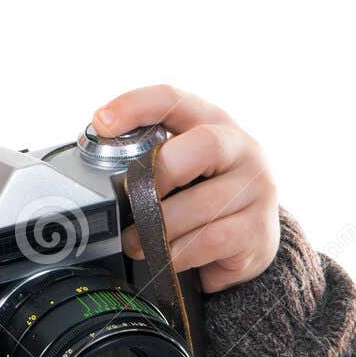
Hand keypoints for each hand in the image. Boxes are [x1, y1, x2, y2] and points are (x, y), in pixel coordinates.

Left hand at [93, 84, 280, 293]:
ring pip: (202, 203)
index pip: (173, 100)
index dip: (136, 106)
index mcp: (212, 123)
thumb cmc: (201, 200)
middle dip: (159, 174)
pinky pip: (210, 240)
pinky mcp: (258, 229)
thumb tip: (96, 180)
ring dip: (159, 226)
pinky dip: (178, 252)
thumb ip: (149, 162)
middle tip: (132, 200)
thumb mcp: (180, 171)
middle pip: (204, 145)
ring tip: (135, 242)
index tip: (102, 122)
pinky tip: (166, 256)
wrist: (248, 246)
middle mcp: (241, 148)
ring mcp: (257, 188)